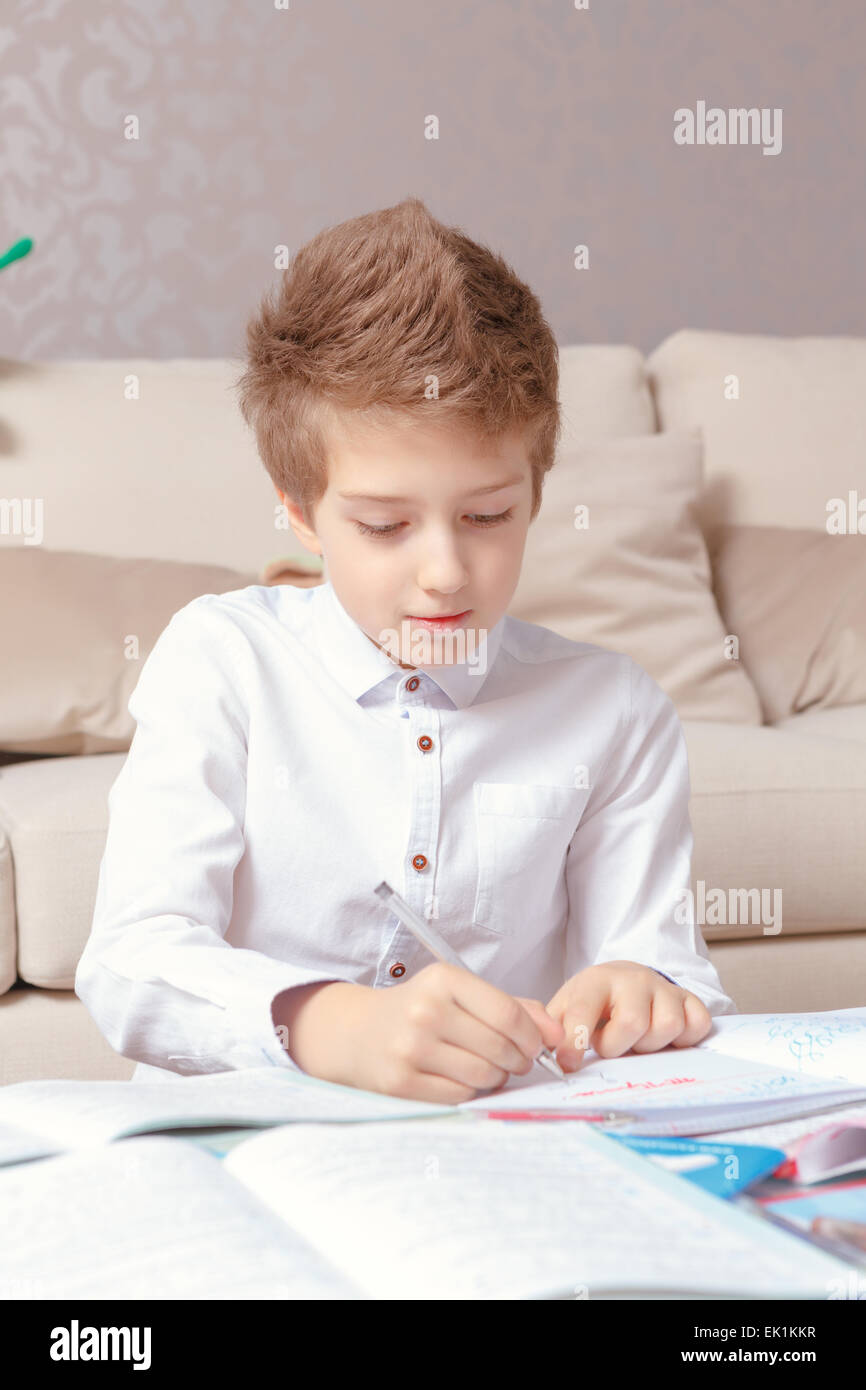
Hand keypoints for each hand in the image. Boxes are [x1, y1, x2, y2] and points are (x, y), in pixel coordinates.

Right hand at [277, 964, 564, 1103]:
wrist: (356, 1033)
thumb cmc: (418, 1011)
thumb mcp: (458, 993)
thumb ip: (511, 1006)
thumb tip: (556, 1032)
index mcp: (442, 980)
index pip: (508, 1012)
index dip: (533, 1035)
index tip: (538, 1045)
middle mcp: (425, 1011)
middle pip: (500, 1047)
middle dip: (519, 1060)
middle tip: (517, 1061)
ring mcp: (411, 1049)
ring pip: (483, 1074)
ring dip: (498, 1077)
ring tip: (491, 1070)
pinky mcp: (401, 1083)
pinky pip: (460, 1095)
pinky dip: (472, 1091)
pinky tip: (465, 1080)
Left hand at [544, 960, 711, 1071]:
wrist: (625, 978)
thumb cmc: (594, 1002)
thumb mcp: (566, 1008)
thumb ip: (553, 1029)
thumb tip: (543, 1051)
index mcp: (596, 981)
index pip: (583, 1010)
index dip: (575, 1041)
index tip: (568, 1064)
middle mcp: (633, 979)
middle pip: (632, 1023)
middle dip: (618, 1046)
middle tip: (612, 1044)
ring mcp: (664, 987)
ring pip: (667, 1026)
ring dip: (650, 1045)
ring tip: (637, 1040)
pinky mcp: (689, 999)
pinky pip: (696, 1025)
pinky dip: (683, 1039)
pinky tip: (665, 1038)